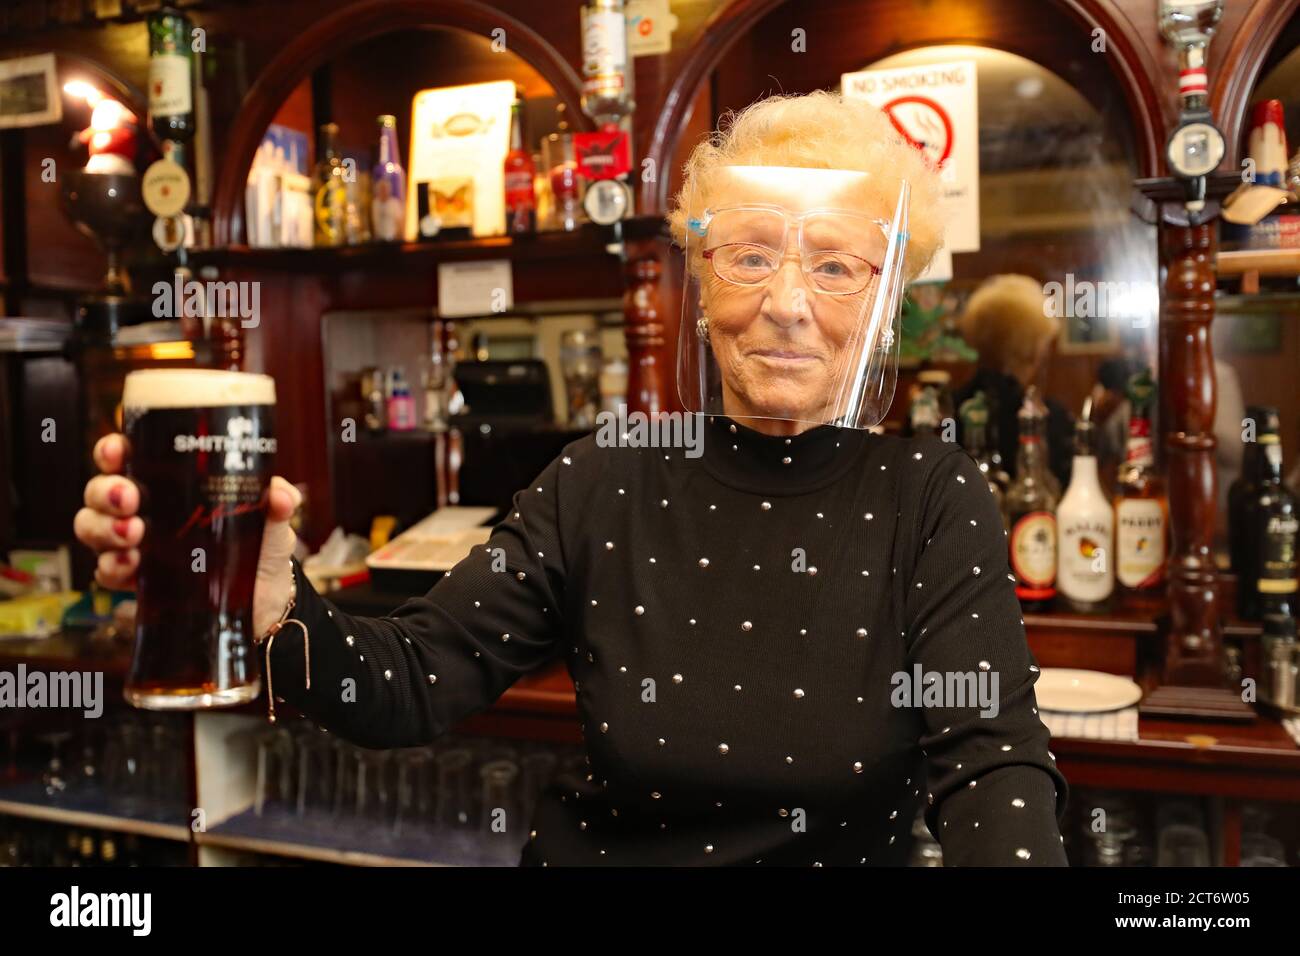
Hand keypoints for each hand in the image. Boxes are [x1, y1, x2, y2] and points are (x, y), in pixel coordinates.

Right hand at [73, 433, 301, 636]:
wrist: (264, 601)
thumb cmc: (260, 547)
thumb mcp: (271, 520)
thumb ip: (278, 501)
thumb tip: (280, 494)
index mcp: (170, 483)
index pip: (128, 457)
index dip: (112, 450)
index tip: (118, 450)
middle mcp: (145, 510)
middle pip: (99, 491)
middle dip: (106, 491)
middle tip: (130, 498)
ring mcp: (136, 546)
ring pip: (92, 528)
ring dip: (104, 527)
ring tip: (134, 534)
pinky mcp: (137, 583)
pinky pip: (105, 572)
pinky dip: (112, 567)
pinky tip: (132, 566)